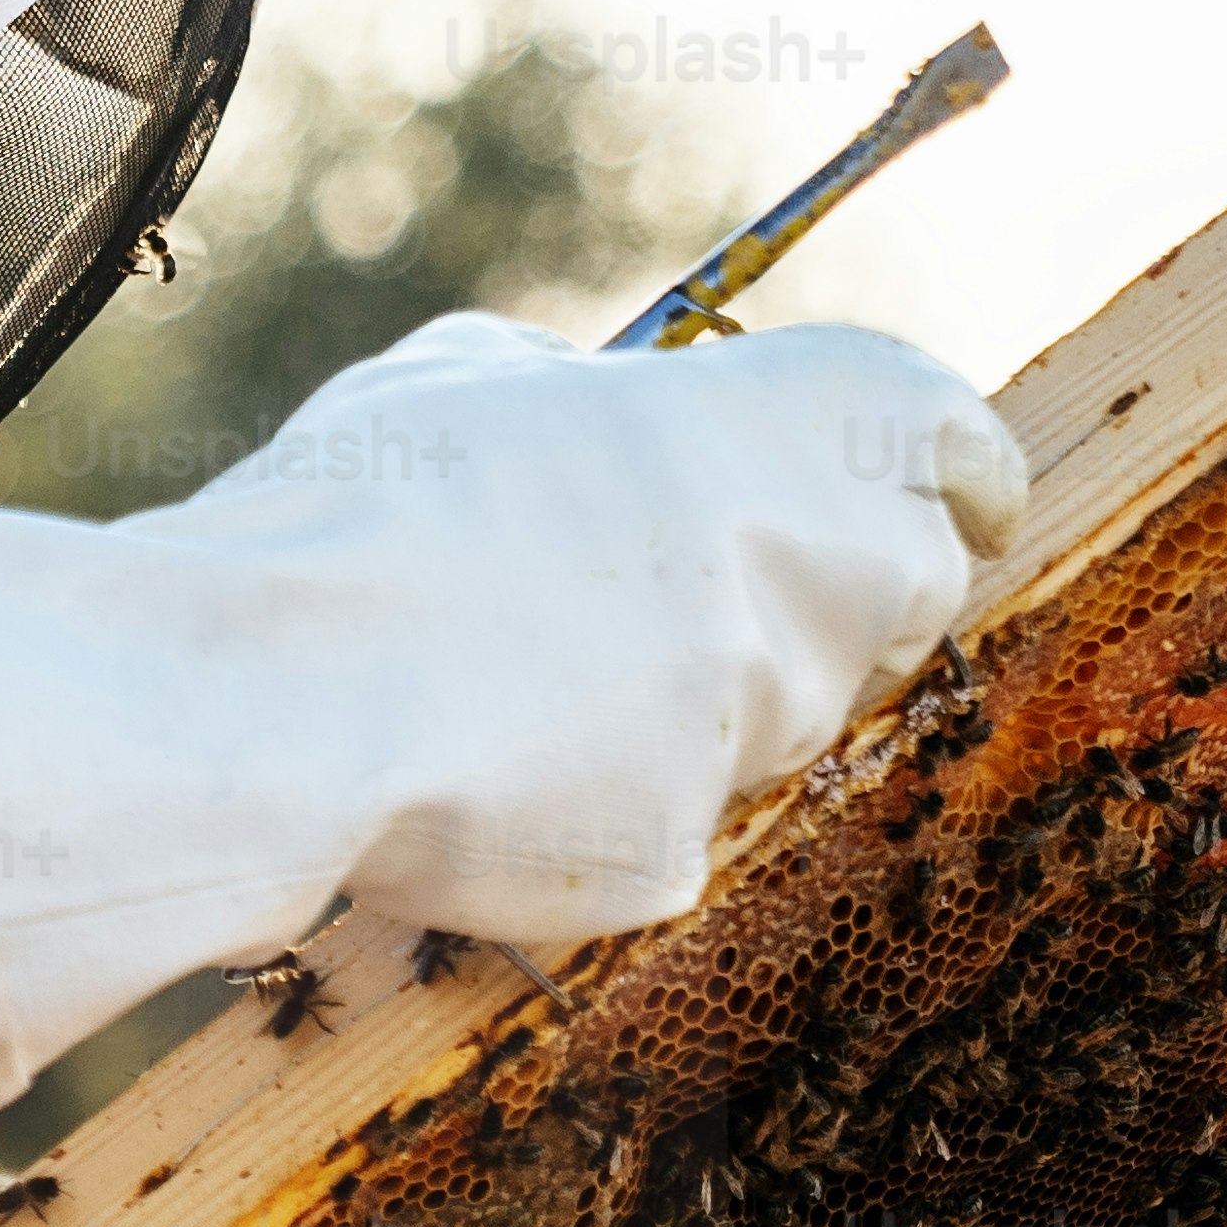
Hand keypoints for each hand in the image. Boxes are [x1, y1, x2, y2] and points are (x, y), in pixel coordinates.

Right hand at [185, 315, 1023, 938]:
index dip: (946, 479)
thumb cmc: (368, 501)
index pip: (952, 450)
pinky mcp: (682, 851)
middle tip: (700, 590)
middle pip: (896, 596)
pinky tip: (488, 760)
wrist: (274, 688)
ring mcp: (757, 724)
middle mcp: (816, 574)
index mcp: (788, 424)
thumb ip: (594, 400)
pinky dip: (594, 799)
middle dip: (823, 599)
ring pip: (772, 716)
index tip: (939, 501)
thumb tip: (598, 413)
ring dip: (693, 696)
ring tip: (531, 663)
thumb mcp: (480, 376)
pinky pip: (661, 823)